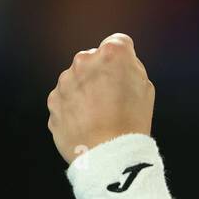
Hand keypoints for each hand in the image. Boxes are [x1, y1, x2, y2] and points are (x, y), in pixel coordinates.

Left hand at [47, 33, 154, 164]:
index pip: (118, 43)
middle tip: (112, 98)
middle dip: (100, 73)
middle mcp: (84, 61)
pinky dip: (73, 107)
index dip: (124, 59)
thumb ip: (131, 68)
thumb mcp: (146, 88)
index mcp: (112, 54)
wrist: (108, 155)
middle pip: (93, 60)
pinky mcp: (53, 101)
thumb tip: (120, 65)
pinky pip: (65, 99)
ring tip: (99, 115)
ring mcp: (65, 81)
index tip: (125, 74)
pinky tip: (87, 123)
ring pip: (76, 79)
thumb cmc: (131, 123)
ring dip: (85, 90)